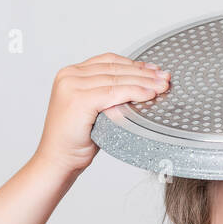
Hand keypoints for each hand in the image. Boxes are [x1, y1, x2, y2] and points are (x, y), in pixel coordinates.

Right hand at [31, 54, 170, 176]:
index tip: (154, 69)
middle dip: (143, 72)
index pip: (108, 62)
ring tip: (163, 86)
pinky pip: (114, 92)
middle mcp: (69, 75)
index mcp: (70, 74)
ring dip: (144, 81)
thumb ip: (109, 96)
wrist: (58, 161)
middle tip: (165, 77)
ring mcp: (72, 86)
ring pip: (117, 79)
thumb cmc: (75, 142)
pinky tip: (150, 95)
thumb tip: (139, 89)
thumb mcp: (94, 111)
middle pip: (115, 68)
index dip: (134, 64)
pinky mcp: (79, 99)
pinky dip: (135, 92)